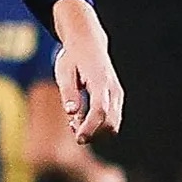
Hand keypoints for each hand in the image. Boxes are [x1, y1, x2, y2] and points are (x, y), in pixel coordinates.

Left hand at [50, 0, 123, 141]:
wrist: (88, 43)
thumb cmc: (73, 57)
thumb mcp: (64, 72)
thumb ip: (68, 92)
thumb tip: (71, 112)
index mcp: (99, 81)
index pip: (100, 111)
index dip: (90, 128)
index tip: (78, 138)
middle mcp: (113, 89)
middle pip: (110, 123)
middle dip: (92, 133)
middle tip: (71, 126)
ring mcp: (117, 94)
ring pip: (113, 124)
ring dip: (95, 131)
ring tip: (74, 121)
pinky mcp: (116, 98)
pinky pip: (112, 119)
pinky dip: (98, 125)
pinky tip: (81, 118)